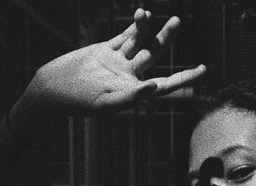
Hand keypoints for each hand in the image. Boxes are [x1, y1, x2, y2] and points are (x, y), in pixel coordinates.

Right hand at [24, 9, 205, 114]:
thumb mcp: (105, 103)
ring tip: (155, 11)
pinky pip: (123, 36)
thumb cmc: (77, 102)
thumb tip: (155, 87)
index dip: (185, 79)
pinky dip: (133, 26)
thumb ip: (131, 97)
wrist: (52, 89)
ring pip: (139, 42)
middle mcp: (128, 75)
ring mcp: (116, 62)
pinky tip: (142, 14)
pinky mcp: (104, 51)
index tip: (203, 70)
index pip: (166, 84)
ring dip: (150, 27)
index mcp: (133, 91)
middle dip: (166, 39)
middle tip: (177, 21)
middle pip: (154, 55)